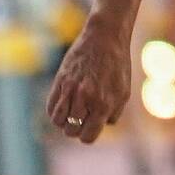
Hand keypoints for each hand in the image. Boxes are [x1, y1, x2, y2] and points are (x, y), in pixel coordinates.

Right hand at [46, 20, 131, 143]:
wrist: (106, 37)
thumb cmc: (117, 65)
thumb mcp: (124, 92)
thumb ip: (113, 113)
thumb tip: (100, 126)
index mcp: (104, 104)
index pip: (88, 137)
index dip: (87, 135)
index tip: (89, 127)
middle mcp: (87, 99)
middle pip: (71, 130)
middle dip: (76, 128)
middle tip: (81, 117)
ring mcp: (72, 89)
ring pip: (58, 121)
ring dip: (63, 121)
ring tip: (71, 112)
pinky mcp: (61, 80)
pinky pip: (50, 107)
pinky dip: (54, 112)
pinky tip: (63, 105)